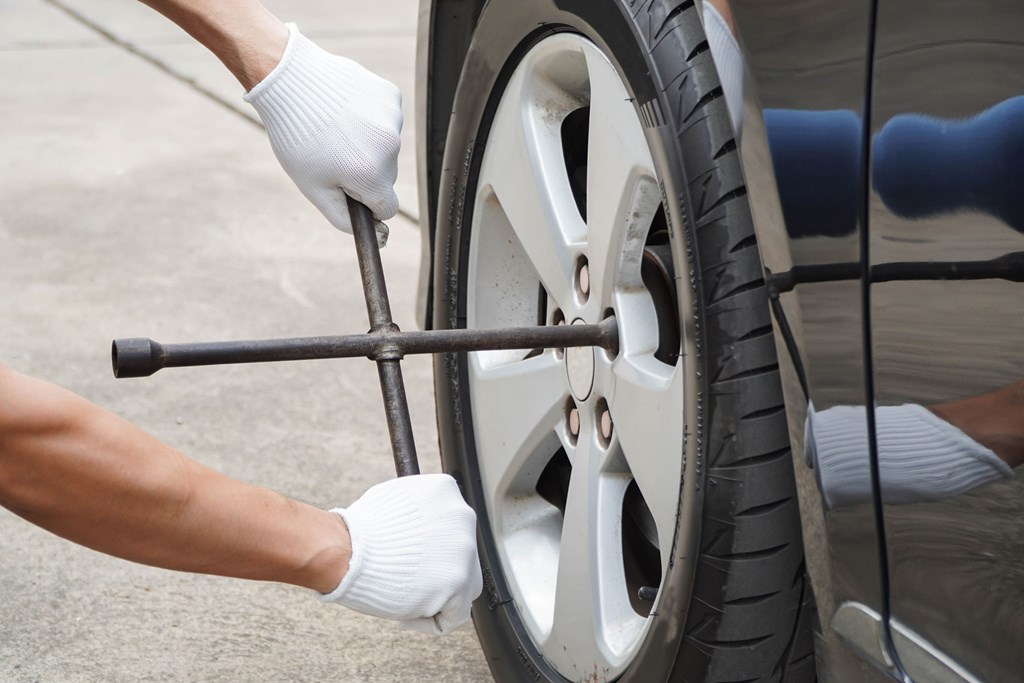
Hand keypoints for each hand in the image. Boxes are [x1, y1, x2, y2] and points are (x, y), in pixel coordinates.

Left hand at [244, 24, 400, 245]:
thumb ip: (344, 219)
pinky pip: (388, 119)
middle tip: (333, 152)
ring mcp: (393, 119)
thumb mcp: (314, 188)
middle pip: (387, 176)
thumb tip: (379, 236)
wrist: (289, 79)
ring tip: (336, 128)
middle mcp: (389, 147)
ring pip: (387, 147)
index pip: (387, 208)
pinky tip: (347, 109)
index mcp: (371, 174)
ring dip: (367, 143)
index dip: (365, 202)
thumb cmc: (297, 136)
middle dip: (365, 171)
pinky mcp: (391, 96)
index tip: (347, 186)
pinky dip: (371, 118)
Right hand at [320, 474, 482, 634]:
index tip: (412, 557)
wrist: (347, 550)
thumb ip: (419, 508)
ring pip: (465, 585)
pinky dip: (430, 619)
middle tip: (408, 578)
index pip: (453, 525)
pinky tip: (407, 613)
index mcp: (446, 491)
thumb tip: (421, 518)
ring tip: (405, 595)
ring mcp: (464, 550)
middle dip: (437, 570)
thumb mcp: (394, 498)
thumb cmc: (360, 530)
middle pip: (463, 554)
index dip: (432, 547)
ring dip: (438, 595)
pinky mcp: (459, 582)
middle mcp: (462, 516)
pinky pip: (455, 614)